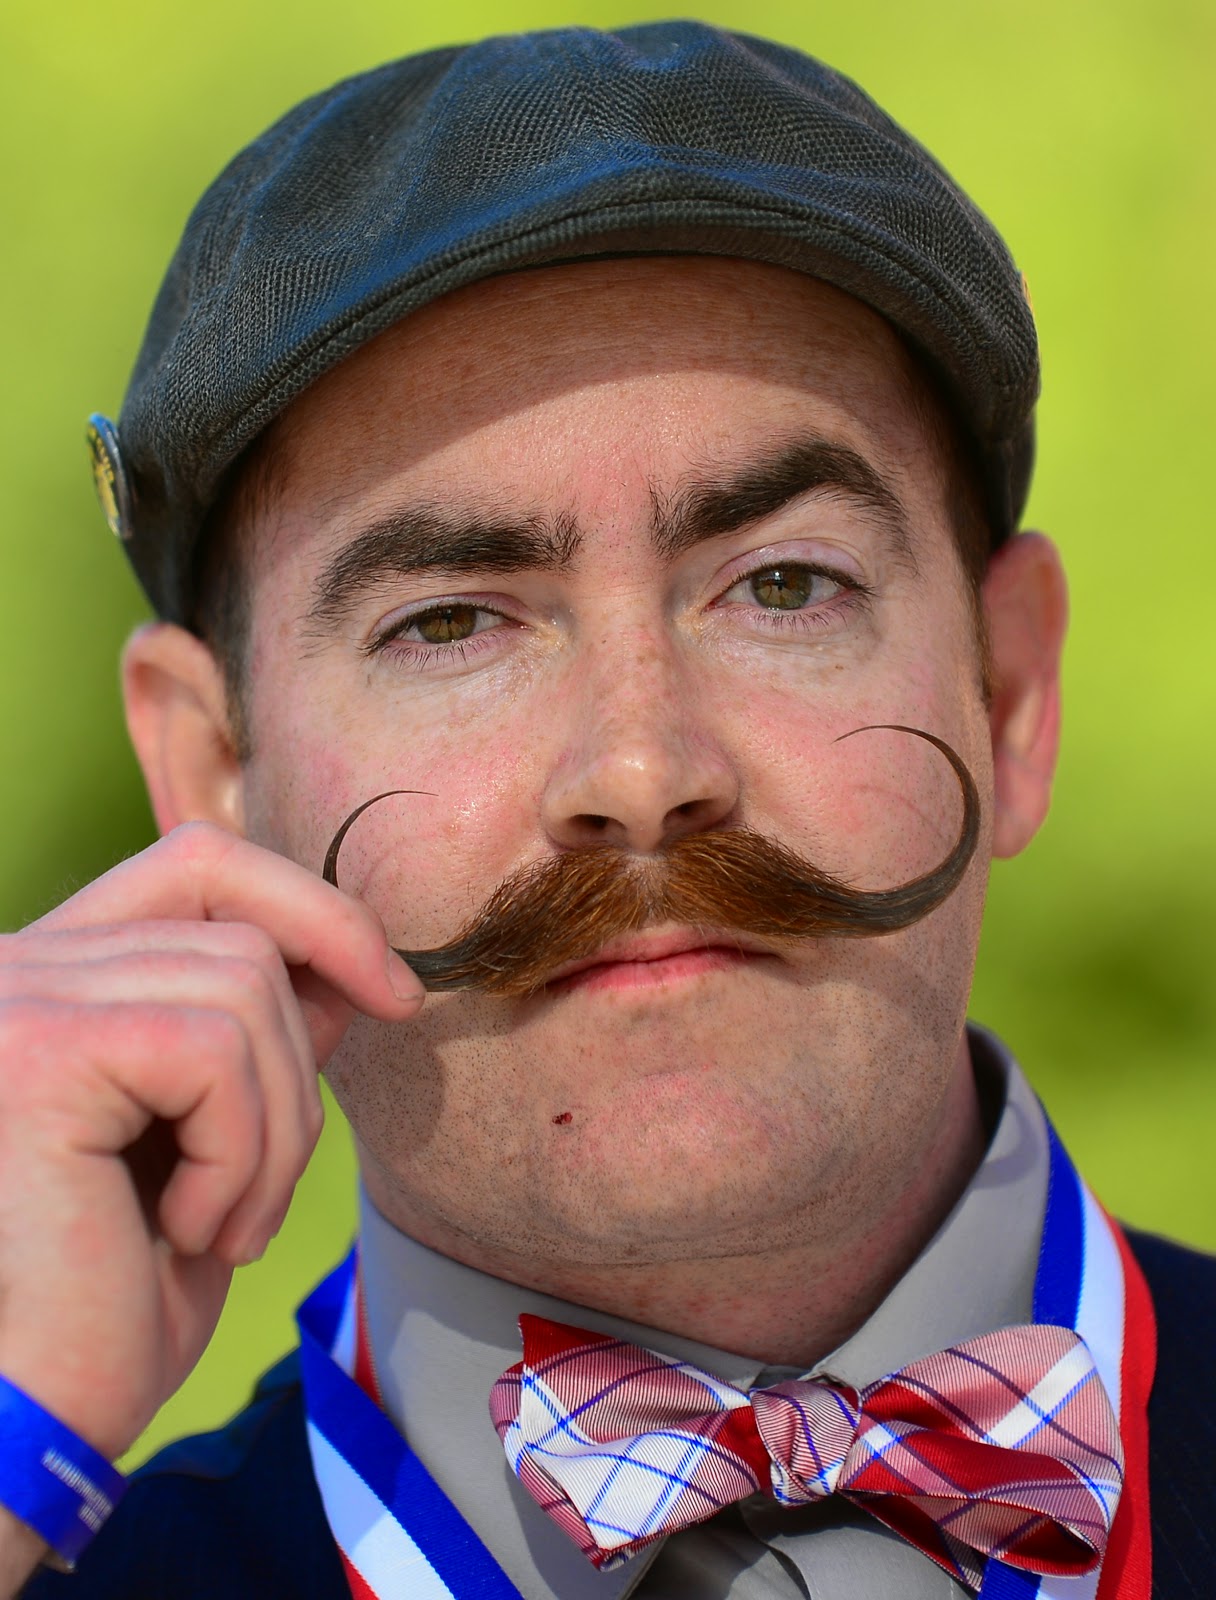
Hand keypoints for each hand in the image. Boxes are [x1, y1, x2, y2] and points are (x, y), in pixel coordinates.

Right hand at [0, 821, 422, 1467]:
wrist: (32, 1425)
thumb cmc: (111, 1299)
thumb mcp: (213, 1143)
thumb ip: (258, 1041)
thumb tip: (348, 969)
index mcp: (52, 974)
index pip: (201, 864)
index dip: (313, 908)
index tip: (392, 992)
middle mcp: (17, 965)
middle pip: (243, 934)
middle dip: (296, 1072)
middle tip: (257, 1200)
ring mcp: (17, 999)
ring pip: (244, 990)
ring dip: (273, 1131)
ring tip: (222, 1227)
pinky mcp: (36, 1051)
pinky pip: (215, 1052)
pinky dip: (240, 1152)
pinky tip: (184, 1231)